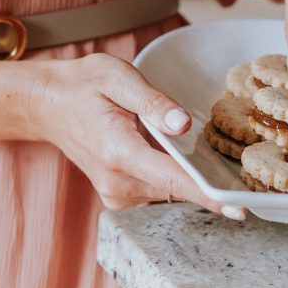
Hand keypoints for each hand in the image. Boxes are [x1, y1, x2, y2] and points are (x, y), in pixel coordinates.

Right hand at [27, 50, 246, 220]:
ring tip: (191, 152)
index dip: (208, 195)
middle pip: (177, 190)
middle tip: (233, 166)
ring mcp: (115, 193)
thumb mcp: (118, 77)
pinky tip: (170, 157)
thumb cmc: (84, 86)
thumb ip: (153, 102)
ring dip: (187, 178)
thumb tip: (184, 124)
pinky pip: (157, 193)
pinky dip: (171, 180)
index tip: (239, 209)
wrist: (48, 104)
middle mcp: (117, 181)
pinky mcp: (118, 197)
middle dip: (205, 181)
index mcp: (118, 151)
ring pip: (169, 193)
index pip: (172, 180)